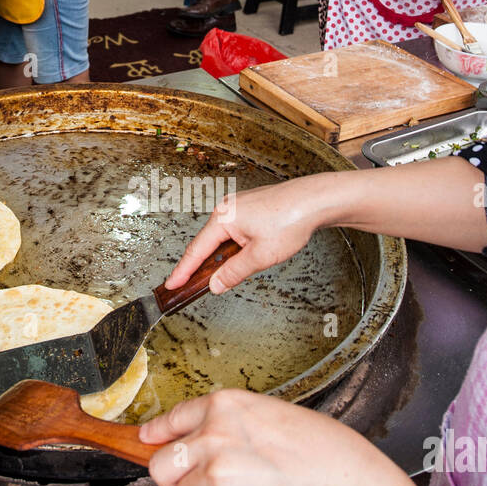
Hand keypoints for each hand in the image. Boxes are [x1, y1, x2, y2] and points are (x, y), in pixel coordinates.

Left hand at [140, 388, 372, 485]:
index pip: (173, 419)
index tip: (147, 440)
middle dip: (176, 479)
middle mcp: (212, 434)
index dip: (157, 434)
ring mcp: (214, 470)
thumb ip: (228, 425)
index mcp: (224, 406)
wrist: (341, 482)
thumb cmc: (317, 450)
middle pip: (161, 464)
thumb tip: (196, 438)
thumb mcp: (268, 416)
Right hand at [163, 176, 330, 293]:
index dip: (183, 271)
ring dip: (223, 256)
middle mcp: (226, 208)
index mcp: (223, 218)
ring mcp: (239, 205)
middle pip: (208, 243)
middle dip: (203, 265)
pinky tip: (244, 255)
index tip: (171, 285)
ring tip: (225, 274)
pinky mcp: (251, 206)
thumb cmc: (290, 220)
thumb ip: (234, 272)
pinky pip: (235, 229)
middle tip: (192, 286)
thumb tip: (215, 285)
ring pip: (223, 237)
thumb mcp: (260, 256)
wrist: (315, 200)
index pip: (196, 250)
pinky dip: (234, 246)